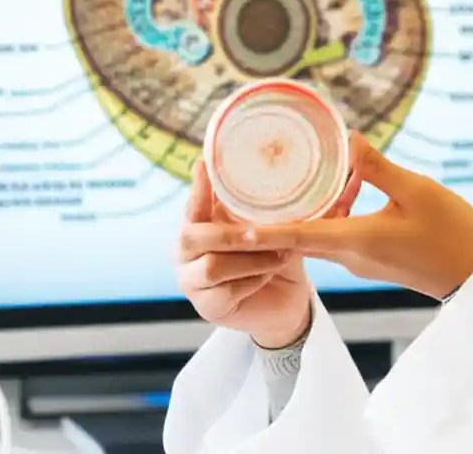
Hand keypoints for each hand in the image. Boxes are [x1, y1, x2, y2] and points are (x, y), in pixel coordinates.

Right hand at [175, 160, 312, 347]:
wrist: (286, 301)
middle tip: (257, 233)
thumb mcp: (270, 229)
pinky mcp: (206, 307)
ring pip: (212, 267)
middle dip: (228, 234)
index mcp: (198, 227)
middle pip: (191, 237)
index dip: (198, 188)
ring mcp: (191, 282)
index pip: (193, 206)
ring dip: (250, 260)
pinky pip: (226, 291)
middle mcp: (186, 254)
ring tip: (279, 256)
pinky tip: (269, 275)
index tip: (203, 164)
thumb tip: (275, 180)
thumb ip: (260, 211)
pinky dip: (253, 280)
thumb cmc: (274, 257)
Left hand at [250, 132, 472, 299]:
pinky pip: (336, 236)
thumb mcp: (416, 191)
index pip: (296, 236)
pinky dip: (322, 217)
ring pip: (317, 235)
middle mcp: (350, 255)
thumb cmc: (451, 234)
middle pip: (298, 237)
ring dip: (295, 217)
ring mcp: (361, 259)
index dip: (261, 231)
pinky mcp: (373, 258)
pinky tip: (327, 192)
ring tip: (271, 189)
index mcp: (354, 240)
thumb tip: (348, 140)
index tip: (230, 227)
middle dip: (267, 222)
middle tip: (238, 200)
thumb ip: (378, 167)